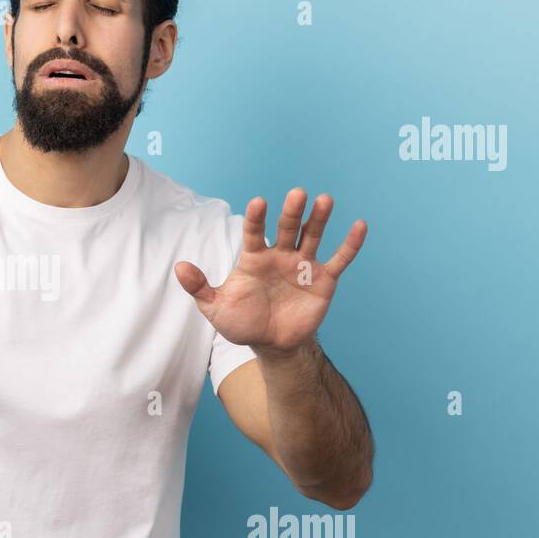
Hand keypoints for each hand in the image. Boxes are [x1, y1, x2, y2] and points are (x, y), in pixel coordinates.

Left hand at [175, 189, 366, 357]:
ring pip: (312, 236)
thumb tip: (179, 267)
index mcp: (255, 258)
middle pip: (287, 228)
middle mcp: (280, 255)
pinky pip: (339, 259)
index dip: (256, 219)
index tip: (259, 202)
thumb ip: (199, 287)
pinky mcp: (323, 280)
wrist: (271, 344)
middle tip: (297, 194)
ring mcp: (303, 266)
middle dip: (291, 212)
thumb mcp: (216, 307)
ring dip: (319, 219)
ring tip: (325, 200)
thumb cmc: (242, 322)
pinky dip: (350, 244)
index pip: (255, 233)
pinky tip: (359, 225)